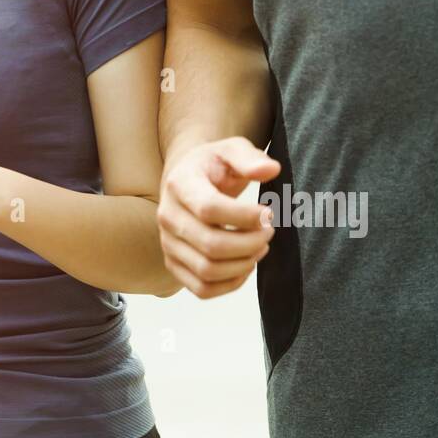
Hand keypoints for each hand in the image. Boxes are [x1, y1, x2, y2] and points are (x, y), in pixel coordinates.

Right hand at [157, 137, 280, 299]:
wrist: (188, 178)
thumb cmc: (213, 165)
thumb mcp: (232, 149)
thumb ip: (250, 158)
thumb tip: (271, 170)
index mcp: (179, 184)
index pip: (209, 209)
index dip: (245, 217)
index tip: (269, 213)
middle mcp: (167, 216)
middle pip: (210, 244)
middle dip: (250, 243)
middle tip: (269, 232)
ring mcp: (167, 243)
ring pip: (207, 270)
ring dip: (243, 264)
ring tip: (260, 247)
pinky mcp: (173, 264)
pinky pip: (202, 289)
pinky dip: (230, 284)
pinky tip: (246, 265)